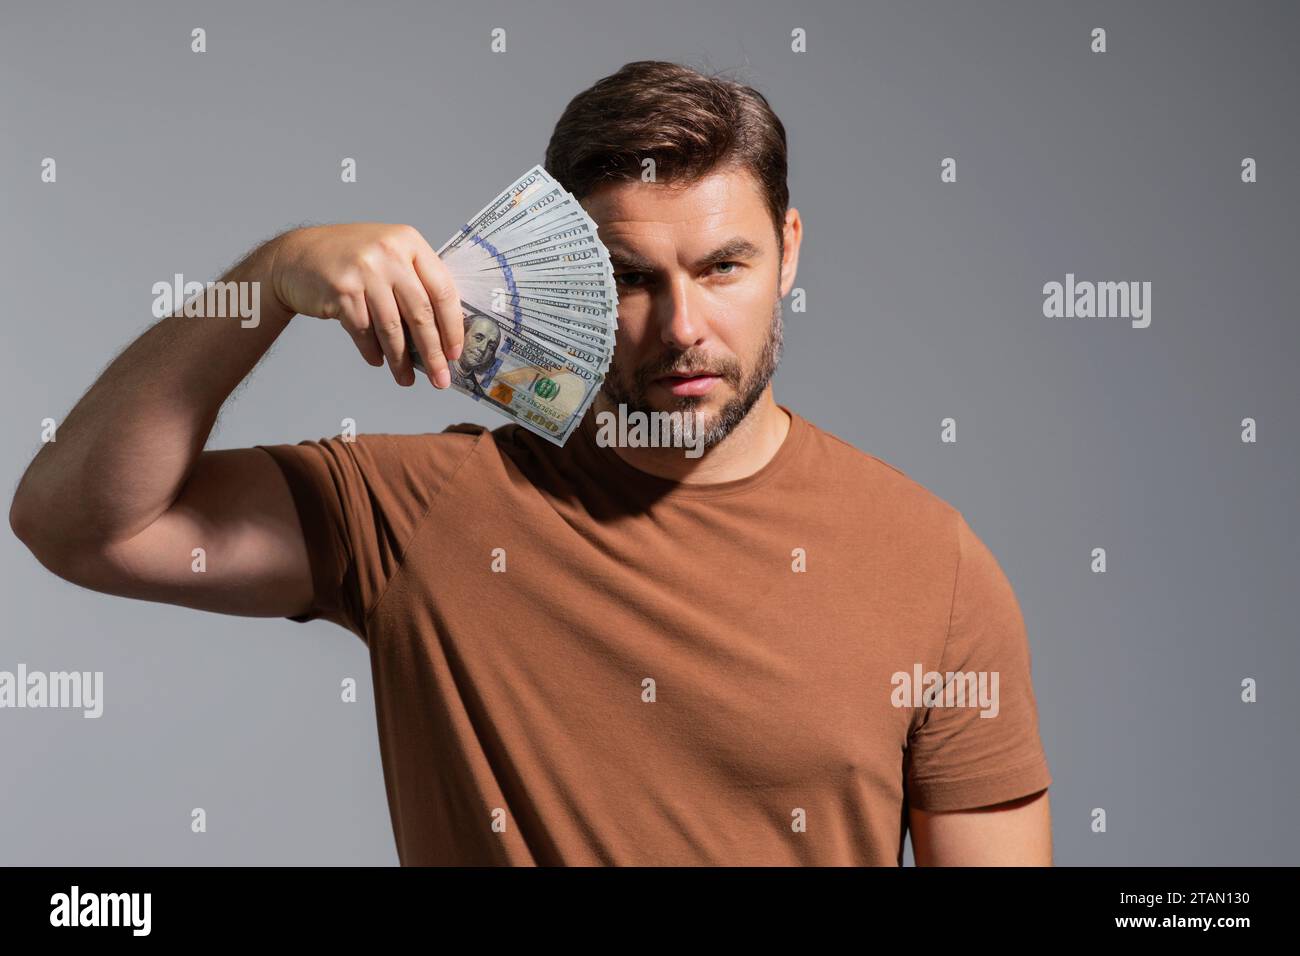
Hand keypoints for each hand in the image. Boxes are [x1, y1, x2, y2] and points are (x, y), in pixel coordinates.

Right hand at [268, 223, 462, 387]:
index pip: (443, 289)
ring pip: (391, 327)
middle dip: (433, 352)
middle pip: (421, 313)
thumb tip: (445, 334)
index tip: (456, 353)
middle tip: (440, 379)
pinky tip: (377, 361)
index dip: (452, 326)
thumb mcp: (389, 255)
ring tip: (406, 380)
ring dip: (401, 360)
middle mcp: (389, 252)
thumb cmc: (351, 261)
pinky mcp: (341, 290)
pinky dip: (372, 351)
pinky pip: (363, 331)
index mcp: (409, 241)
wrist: (296, 256)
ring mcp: (364, 270)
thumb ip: (416, 281)